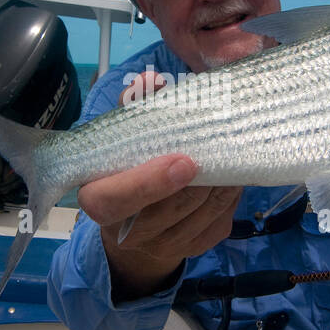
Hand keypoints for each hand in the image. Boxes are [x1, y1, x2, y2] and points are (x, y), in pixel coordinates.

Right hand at [75, 71, 241, 300]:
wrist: (137, 225)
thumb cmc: (127, 169)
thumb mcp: (122, 137)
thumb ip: (133, 107)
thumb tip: (153, 80)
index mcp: (100, 202)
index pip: (116, 200)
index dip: (150, 183)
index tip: (184, 162)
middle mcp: (130, 234)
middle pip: (173, 207)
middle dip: (201, 177)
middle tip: (216, 148)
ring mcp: (165, 246)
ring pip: (202, 214)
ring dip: (221, 182)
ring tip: (228, 155)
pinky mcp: (195, 249)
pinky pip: (219, 222)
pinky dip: (229, 197)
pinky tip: (229, 176)